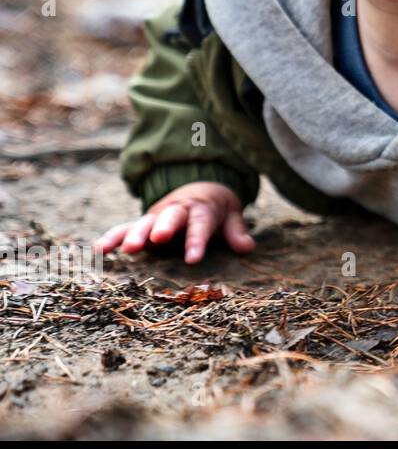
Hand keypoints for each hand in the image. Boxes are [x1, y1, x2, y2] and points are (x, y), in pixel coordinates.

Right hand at [95, 181, 253, 264]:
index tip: (192, 258)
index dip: (196, 241)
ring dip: (135, 235)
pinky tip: (100, 250)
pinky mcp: (142, 223)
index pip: (200, 225)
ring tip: (127, 249)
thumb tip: (247, 248)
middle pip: (169, 218)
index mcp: (201, 209)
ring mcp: (157, 216)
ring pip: (144, 223)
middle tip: (156, 240)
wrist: (199, 189)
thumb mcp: (231, 215)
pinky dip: (112, 237)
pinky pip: (124, 228)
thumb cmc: (216, 209)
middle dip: (163, 228)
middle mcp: (176, 210)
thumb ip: (236, 231)